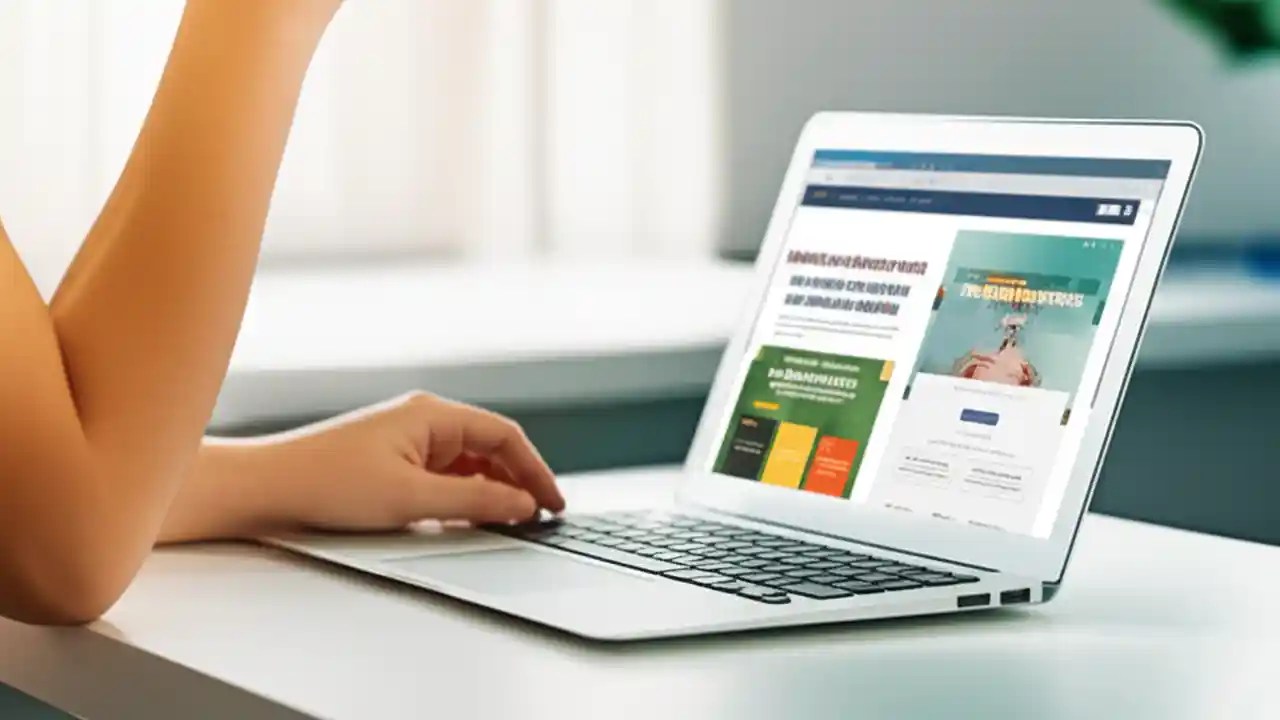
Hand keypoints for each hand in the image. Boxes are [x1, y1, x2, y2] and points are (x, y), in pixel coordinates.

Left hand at [255, 393, 563, 531]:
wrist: (265, 488)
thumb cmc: (328, 484)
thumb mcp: (411, 498)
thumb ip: (475, 501)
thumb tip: (522, 505)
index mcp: (432, 414)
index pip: (504, 435)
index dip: (535, 470)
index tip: (553, 504)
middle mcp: (423, 420)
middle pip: (490, 447)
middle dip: (518, 481)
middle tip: (539, 518)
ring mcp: (408, 439)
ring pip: (469, 463)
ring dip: (491, 491)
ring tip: (509, 523)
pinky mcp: (393, 459)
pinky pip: (445, 474)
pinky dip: (464, 495)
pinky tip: (469, 518)